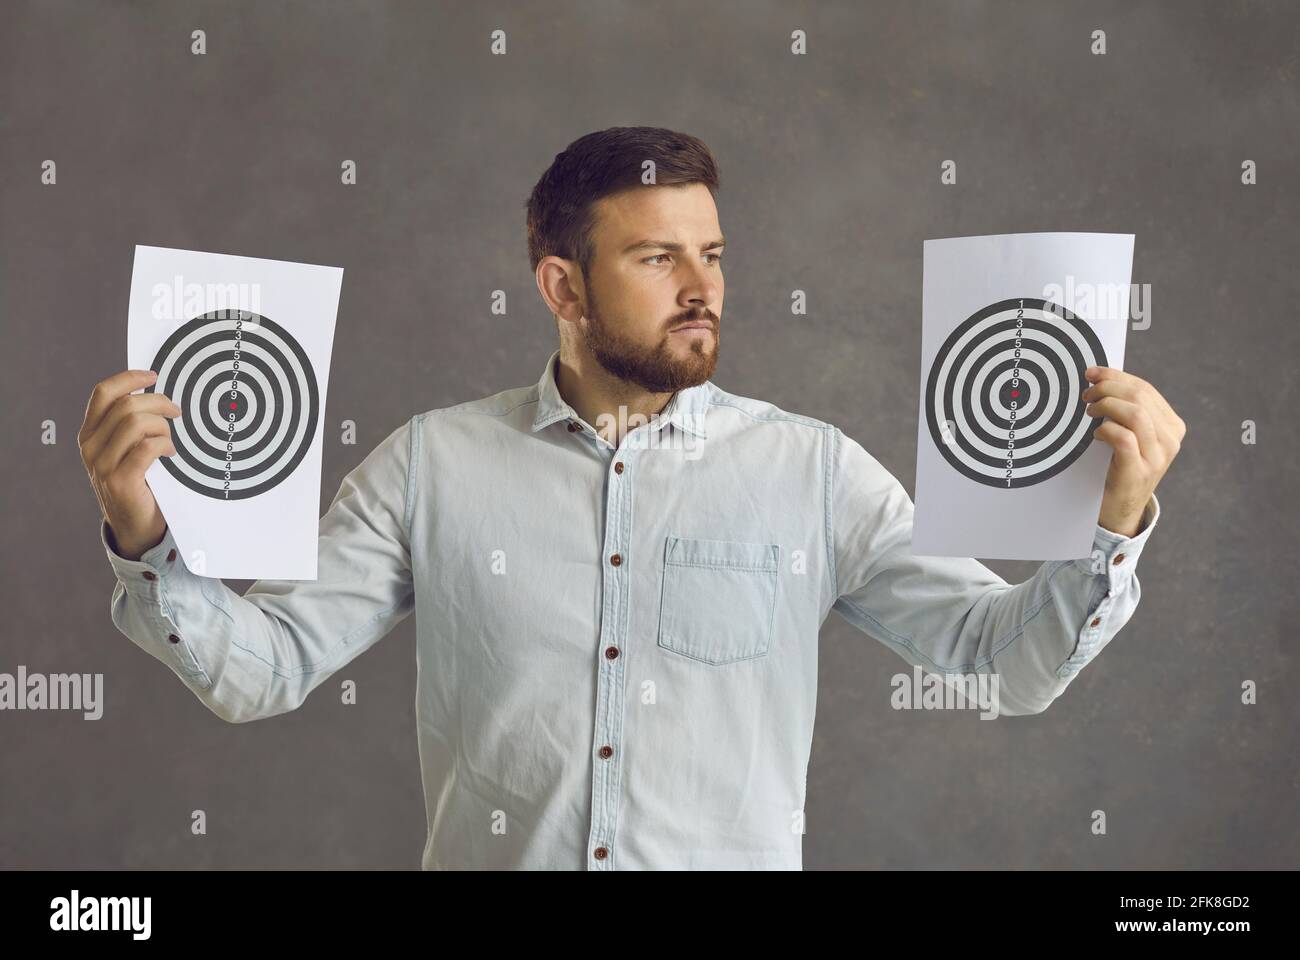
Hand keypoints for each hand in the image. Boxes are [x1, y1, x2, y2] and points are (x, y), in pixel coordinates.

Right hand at [78, 369, 182, 560]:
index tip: (153, 375)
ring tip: (170, 439)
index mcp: (90, 434)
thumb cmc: (138, 482)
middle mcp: (91, 447)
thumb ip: (132, 425)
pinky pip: (147, 447)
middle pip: (126, 405)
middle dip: (158, 402)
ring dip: (162, 427)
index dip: (129, 378)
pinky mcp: (120, 481)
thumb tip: (158, 393)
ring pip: (136, 423)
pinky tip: (171, 453)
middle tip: (176, 411)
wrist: (135, 526)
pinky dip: (165, 444)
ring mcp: (102, 465)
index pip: (103, 393)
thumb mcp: (127, 449)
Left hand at [1081, 366, 1184, 536]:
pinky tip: (1096, 435)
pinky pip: (1124, 438)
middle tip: (1086, 394)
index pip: (1145, 389)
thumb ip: (1125, 411)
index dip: (1116, 376)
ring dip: (1106, 406)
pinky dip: (1106, 430)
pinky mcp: (1139, 471)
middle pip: (1140, 397)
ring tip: (1089, 412)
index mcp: (1171, 425)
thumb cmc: (1119, 465)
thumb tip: (1099, 378)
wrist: (1121, 509)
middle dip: (1108, 388)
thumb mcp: (1130, 435)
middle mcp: (1170, 439)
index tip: (1091, 373)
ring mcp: (1158, 457)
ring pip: (1135, 414)